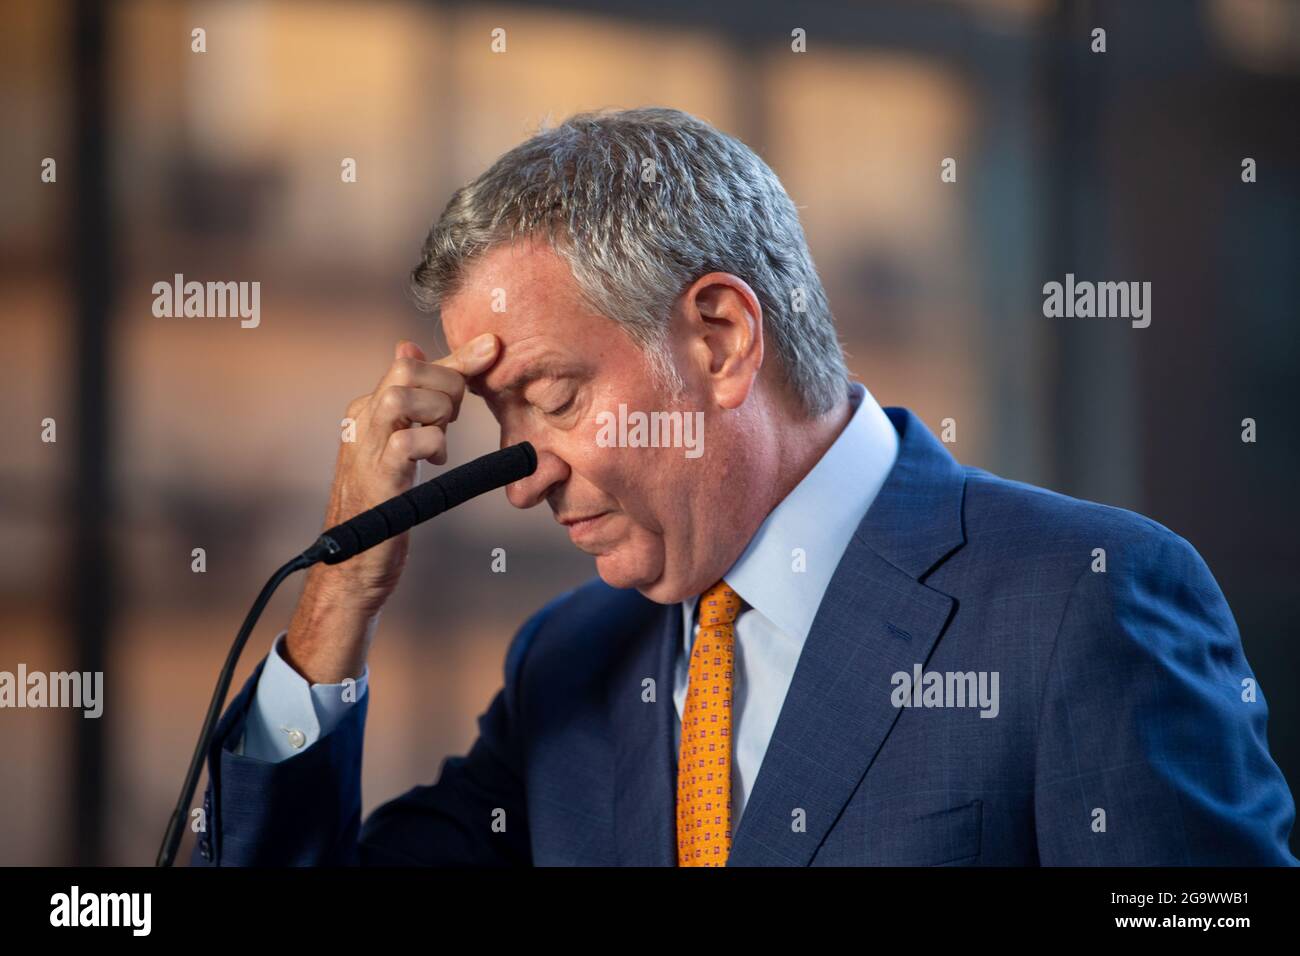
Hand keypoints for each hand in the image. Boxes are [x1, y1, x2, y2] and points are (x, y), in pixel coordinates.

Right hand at [311, 332, 499, 613]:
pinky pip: (407, 443)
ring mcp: (366, 449)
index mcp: (367, 410)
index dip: (457, 358)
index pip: (411, 363)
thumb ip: (411, 402)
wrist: (352, 563)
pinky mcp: (377, 480)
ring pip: (399, 396)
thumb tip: (409, 346)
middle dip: (447, 385)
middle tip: (454, 420)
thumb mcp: (397, 444)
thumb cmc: (383, 504)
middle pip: (405, 369)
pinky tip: (437, 462)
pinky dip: (432, 445)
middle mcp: (361, 422)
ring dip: (436, 411)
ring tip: (442, 437)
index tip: (493, 348)